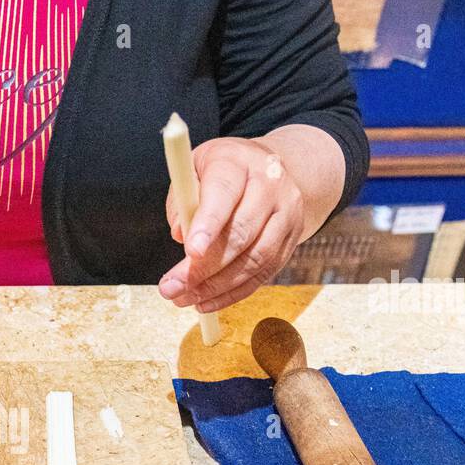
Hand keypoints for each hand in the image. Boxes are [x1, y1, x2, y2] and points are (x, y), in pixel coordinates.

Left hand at [159, 136, 305, 313]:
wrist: (270, 166)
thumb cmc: (221, 171)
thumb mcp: (193, 170)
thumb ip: (182, 201)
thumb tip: (181, 235)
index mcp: (237, 162)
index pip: (224, 193)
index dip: (208, 224)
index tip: (190, 253)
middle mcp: (269, 185)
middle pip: (241, 233)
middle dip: (203, 268)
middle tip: (171, 289)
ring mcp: (286, 213)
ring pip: (255, 259)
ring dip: (217, 287)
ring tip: (184, 299)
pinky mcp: (293, 238)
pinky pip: (264, 273)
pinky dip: (233, 293)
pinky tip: (206, 302)